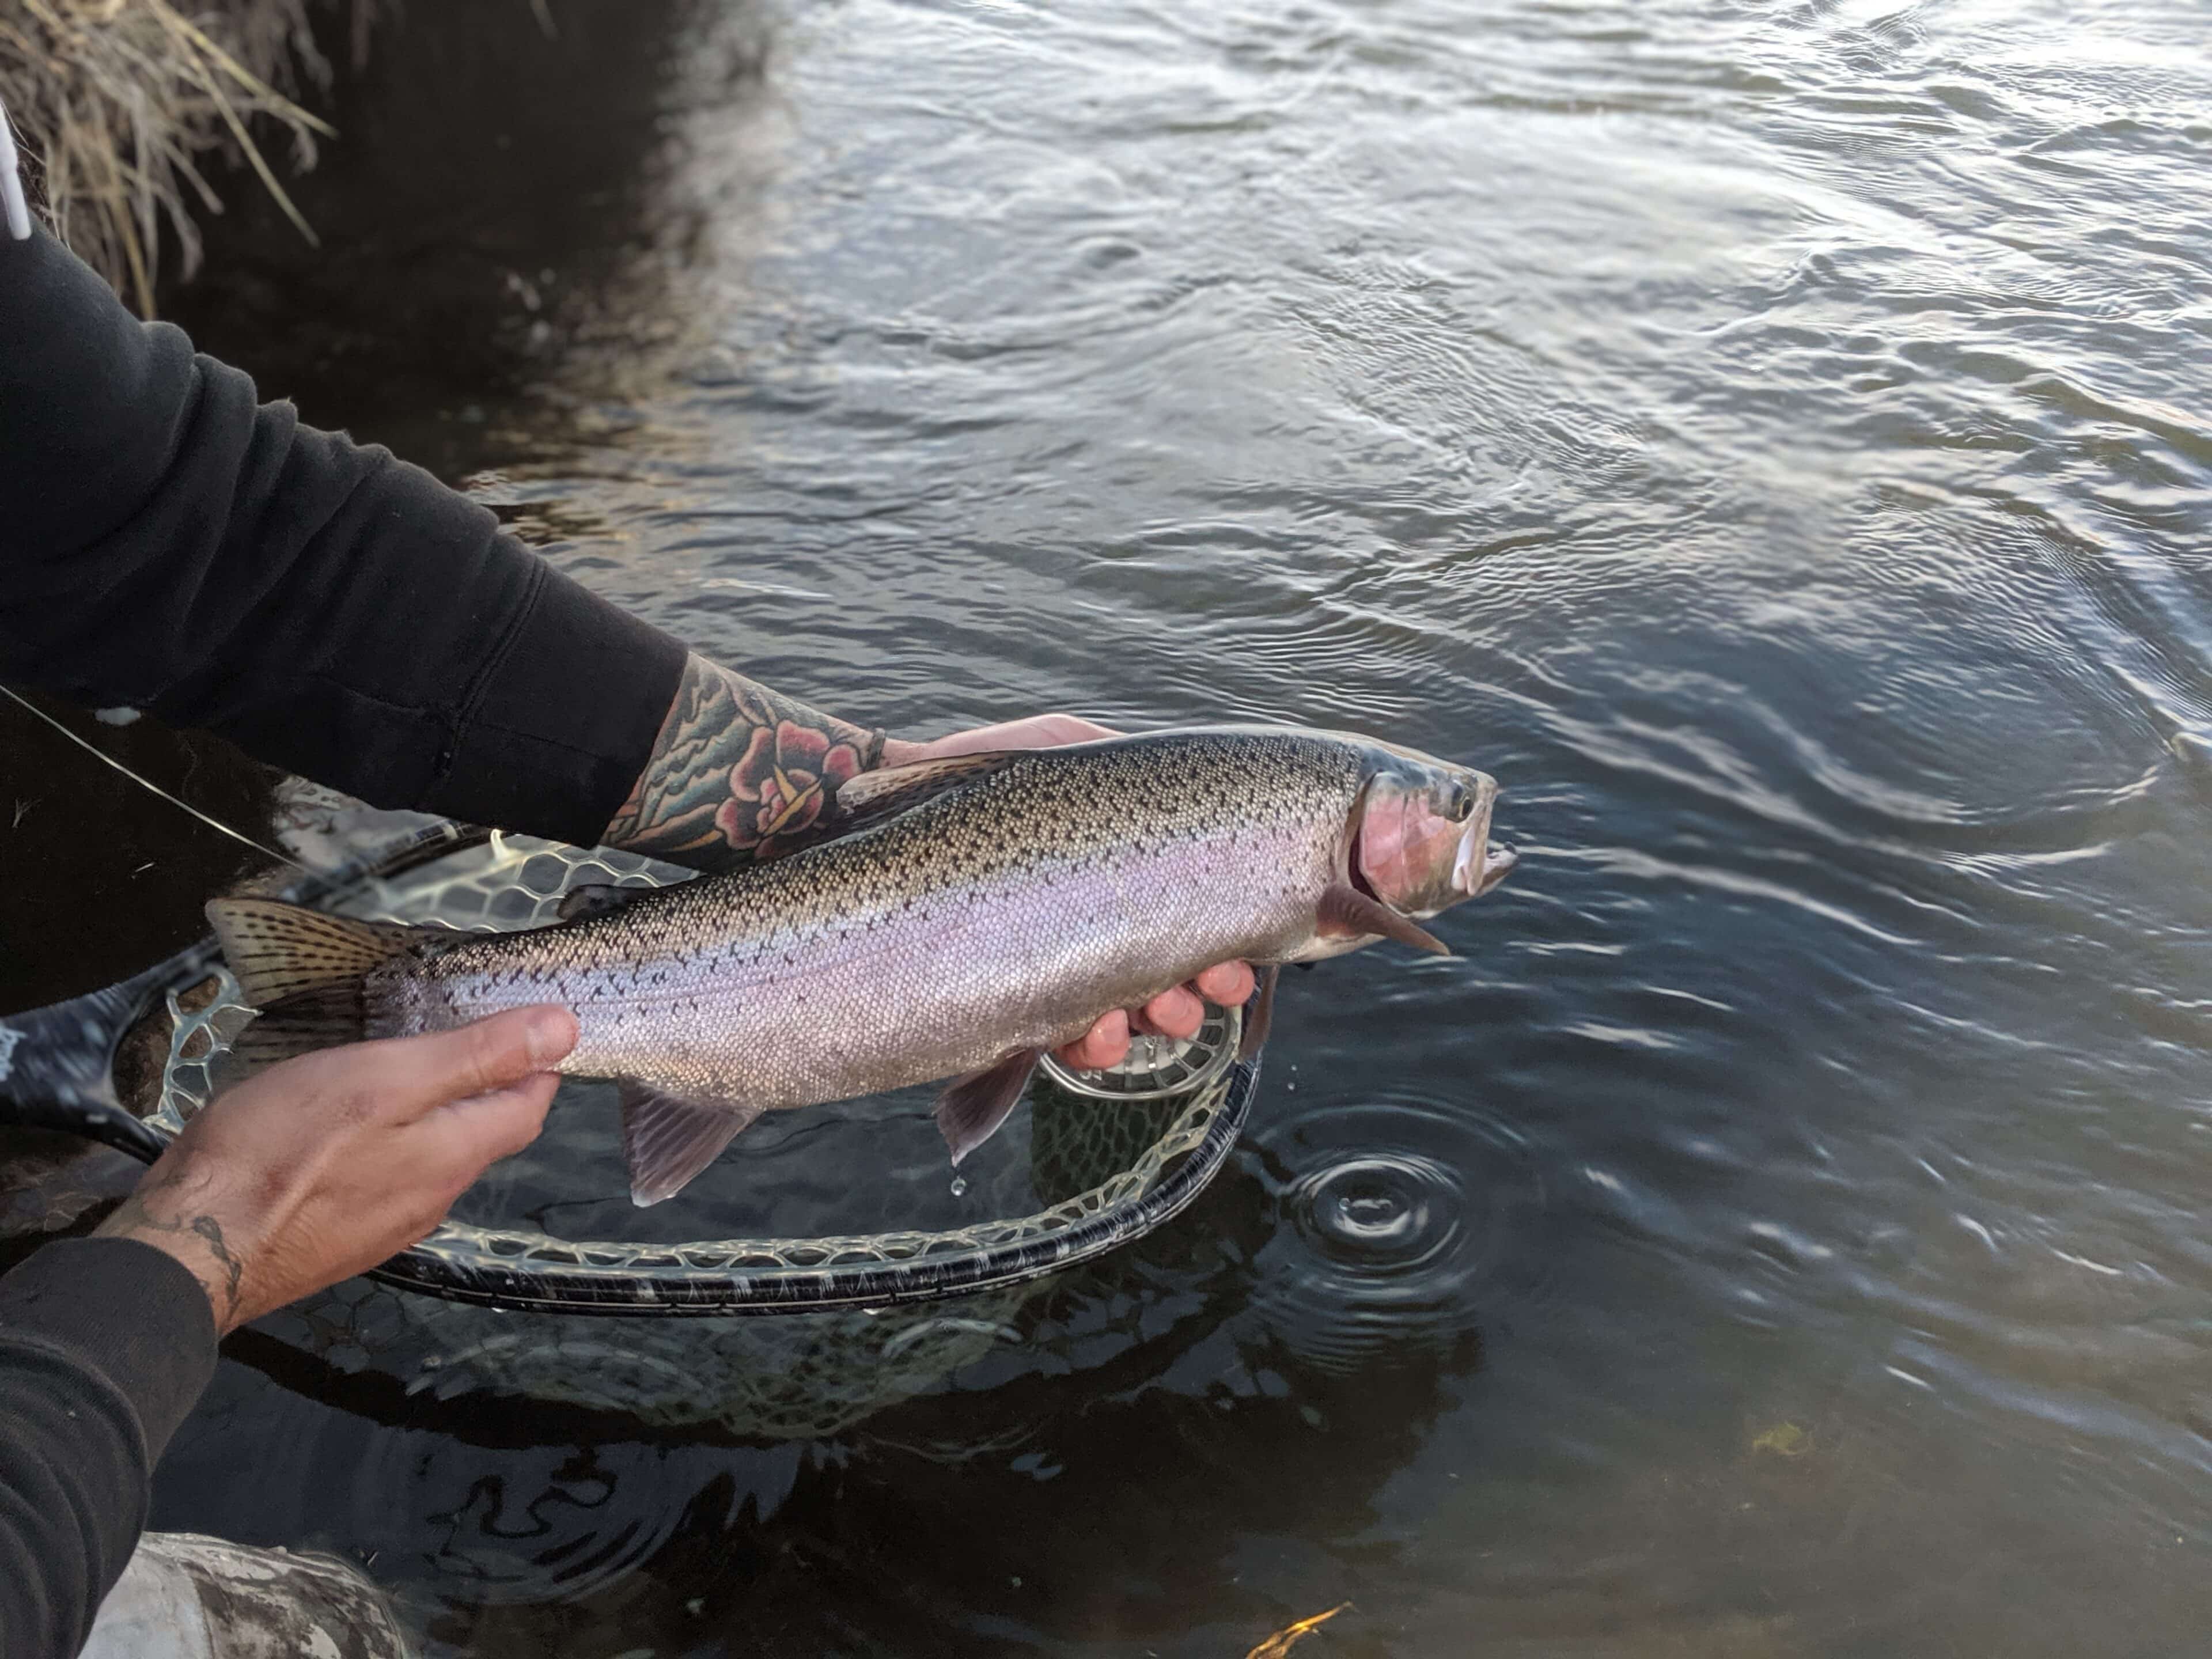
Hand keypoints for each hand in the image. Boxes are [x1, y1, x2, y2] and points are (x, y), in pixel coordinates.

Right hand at [95, 1006, 577, 1333]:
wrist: (190, 1251)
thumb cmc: (283, 1151)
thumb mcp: (385, 1079)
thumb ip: (475, 1057)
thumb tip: (565, 1029)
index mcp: (454, 1156)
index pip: (528, 1107)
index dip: (536, 1062)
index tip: (529, 1024)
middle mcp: (432, 1199)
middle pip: (483, 1134)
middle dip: (486, 1086)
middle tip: (462, 1033)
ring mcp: (384, 1226)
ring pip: (431, 1160)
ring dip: (432, 1117)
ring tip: (401, 1071)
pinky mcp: (338, 1239)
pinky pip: (382, 1183)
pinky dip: (384, 1146)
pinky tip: (347, 1128)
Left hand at [884, 714, 1258, 1069]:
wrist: (874, 811)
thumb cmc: (975, 772)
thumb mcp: (1066, 747)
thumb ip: (1129, 770)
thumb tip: (1201, 794)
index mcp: (1123, 878)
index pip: (1191, 923)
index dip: (1226, 950)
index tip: (1244, 958)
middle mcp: (1095, 931)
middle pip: (1173, 978)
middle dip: (1207, 990)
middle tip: (1218, 983)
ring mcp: (1053, 973)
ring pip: (1128, 1021)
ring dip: (1160, 1023)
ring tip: (1164, 1010)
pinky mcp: (1006, 1007)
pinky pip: (1059, 1045)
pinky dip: (1091, 1046)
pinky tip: (1099, 1031)